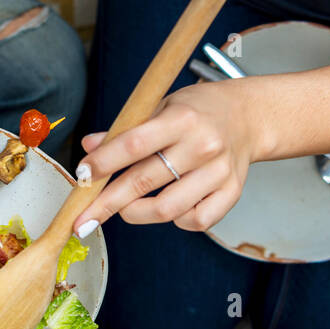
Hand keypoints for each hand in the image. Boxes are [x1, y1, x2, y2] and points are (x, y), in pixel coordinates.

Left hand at [73, 80, 264, 236]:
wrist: (248, 117)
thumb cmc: (198, 112)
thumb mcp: (161, 107)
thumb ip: (126, 130)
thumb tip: (90, 148)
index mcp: (182, 118)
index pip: (134, 144)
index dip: (104, 163)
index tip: (82, 177)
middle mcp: (202, 146)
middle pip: (145, 182)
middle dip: (108, 203)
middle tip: (84, 219)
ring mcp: (219, 173)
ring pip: (168, 210)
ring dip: (137, 214)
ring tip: (126, 210)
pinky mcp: (232, 193)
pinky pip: (196, 221)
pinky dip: (176, 220)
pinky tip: (170, 208)